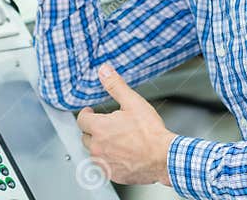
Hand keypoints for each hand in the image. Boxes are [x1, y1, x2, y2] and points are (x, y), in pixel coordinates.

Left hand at [77, 64, 176, 185]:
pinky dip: (110, 160)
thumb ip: (115, 86)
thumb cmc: (150, 133)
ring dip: (101, 146)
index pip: (81, 120)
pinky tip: (122, 155)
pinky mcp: (113, 175)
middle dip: (94, 130)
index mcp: (99, 128)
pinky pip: (105, 166)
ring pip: (95, 153)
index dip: (86, 114)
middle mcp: (98, 147)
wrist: (164, 157)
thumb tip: (104, 71)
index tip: (91, 112)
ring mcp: (105, 163)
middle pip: (86, 137)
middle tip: (106, 126)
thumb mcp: (133, 103)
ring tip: (116, 141)